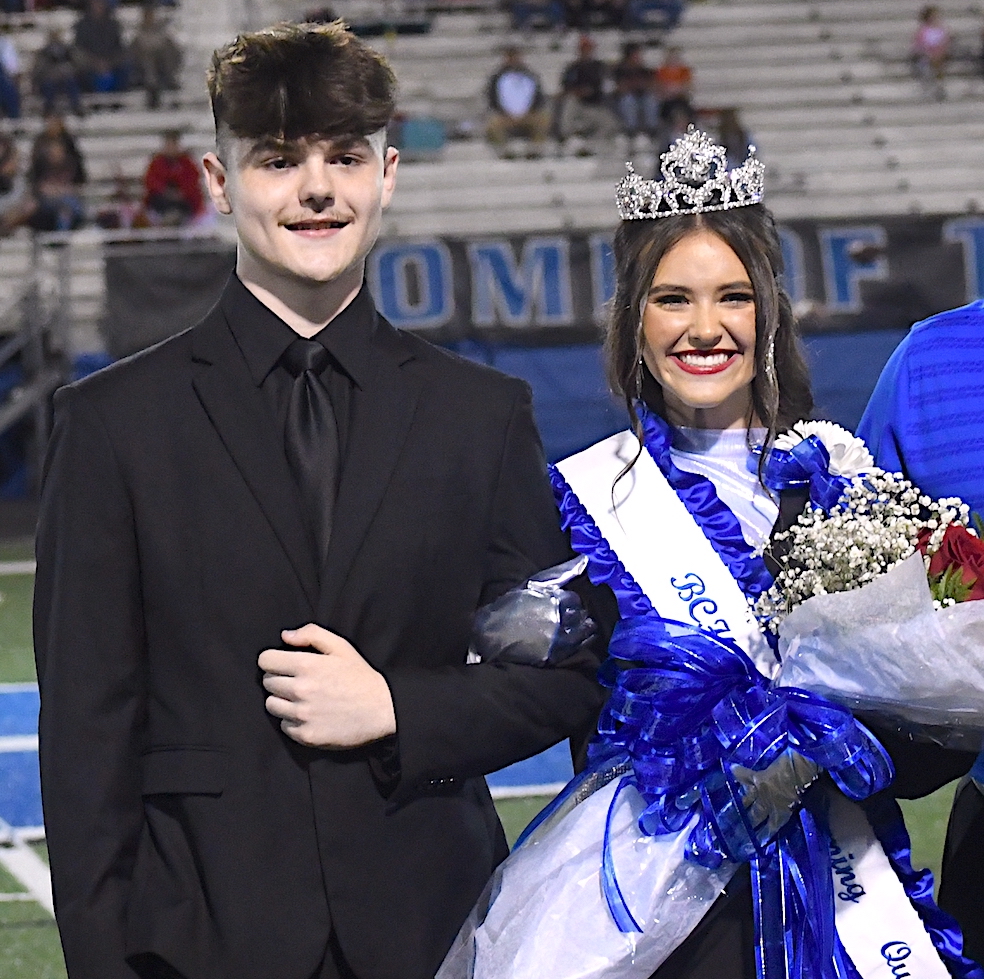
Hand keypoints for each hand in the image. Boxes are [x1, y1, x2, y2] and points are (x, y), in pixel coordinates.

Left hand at [259, 624, 396, 748]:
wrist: (383, 709)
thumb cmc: (360, 676)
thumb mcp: (341, 647)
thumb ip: (312, 634)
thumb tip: (284, 636)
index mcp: (306, 665)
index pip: (265, 660)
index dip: (273, 660)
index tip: (283, 664)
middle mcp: (300, 690)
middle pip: (267, 683)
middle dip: (279, 679)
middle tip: (298, 682)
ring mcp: (302, 715)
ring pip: (271, 705)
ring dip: (282, 701)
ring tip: (302, 699)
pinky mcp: (306, 735)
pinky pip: (284, 726)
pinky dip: (293, 721)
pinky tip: (310, 715)